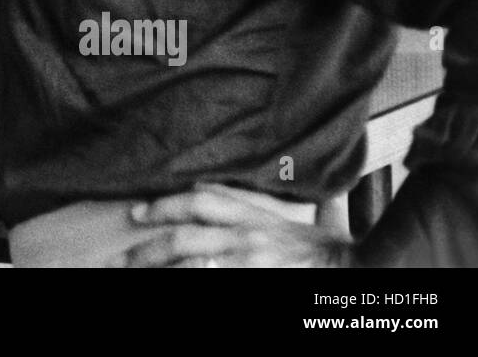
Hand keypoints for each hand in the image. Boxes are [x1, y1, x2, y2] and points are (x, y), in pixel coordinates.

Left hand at [113, 182, 354, 267]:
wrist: (357, 271)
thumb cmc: (316, 248)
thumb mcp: (278, 217)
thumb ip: (241, 203)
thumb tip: (200, 190)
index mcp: (252, 216)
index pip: (199, 201)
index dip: (163, 205)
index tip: (136, 214)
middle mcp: (248, 240)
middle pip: (184, 241)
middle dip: (147, 252)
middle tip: (120, 262)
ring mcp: (250, 267)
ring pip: (192, 270)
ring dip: (160, 274)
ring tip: (132, 276)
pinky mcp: (255, 285)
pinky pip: (211, 283)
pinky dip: (187, 283)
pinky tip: (170, 284)